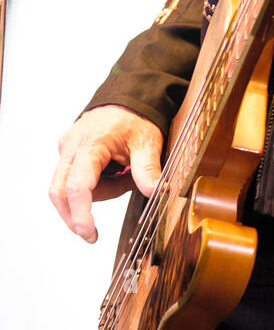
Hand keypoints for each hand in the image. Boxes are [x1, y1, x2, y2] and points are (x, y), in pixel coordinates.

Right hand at [49, 105, 162, 242]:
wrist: (129, 95)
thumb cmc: (137, 117)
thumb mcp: (149, 141)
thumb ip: (148, 169)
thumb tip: (156, 193)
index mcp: (90, 143)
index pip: (77, 186)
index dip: (81, 215)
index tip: (90, 234)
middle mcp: (71, 146)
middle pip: (61, 192)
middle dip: (77, 214)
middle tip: (94, 233)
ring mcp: (67, 149)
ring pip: (66, 188)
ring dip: (93, 195)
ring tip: (124, 180)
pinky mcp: (69, 152)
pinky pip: (73, 179)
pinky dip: (92, 186)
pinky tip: (114, 174)